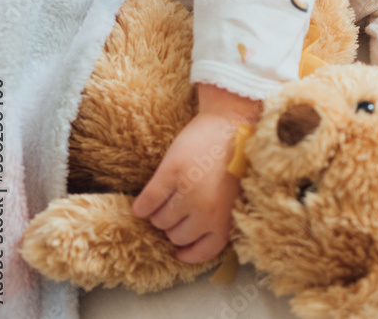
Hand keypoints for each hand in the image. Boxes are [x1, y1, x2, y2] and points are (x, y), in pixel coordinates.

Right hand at [132, 84, 261, 262]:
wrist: (231, 123)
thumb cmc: (234, 158)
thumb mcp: (233, 196)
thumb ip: (218, 218)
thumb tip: (192, 238)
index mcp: (226, 218)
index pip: (204, 252)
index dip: (189, 254)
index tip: (179, 251)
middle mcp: (207, 211)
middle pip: (176, 236)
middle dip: (174, 225)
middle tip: (178, 208)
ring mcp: (187, 193)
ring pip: (159, 221)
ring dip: (158, 212)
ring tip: (168, 196)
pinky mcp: (170, 175)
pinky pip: (146, 203)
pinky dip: (142, 205)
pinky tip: (145, 200)